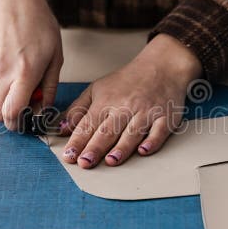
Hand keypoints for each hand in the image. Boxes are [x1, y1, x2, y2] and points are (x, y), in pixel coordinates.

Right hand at [0, 0, 62, 129]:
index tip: (24, 124)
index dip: (17, 125)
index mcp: (25, 72)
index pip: (12, 113)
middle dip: (8, 117)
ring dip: (4, 93)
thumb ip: (49, 86)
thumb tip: (42, 110)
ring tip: (18, 69)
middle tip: (22, 106)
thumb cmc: (37, 23)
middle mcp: (1, 72)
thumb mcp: (55, 54)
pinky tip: (6, 57)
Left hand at [60, 34, 201, 167]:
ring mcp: (146, 112)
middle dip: (95, 147)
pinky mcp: (165, 118)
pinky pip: (159, 131)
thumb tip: (62, 129)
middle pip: (108, 130)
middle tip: (84, 163)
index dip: (78, 141)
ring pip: (132, 132)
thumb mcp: (98, 89)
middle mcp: (125, 107)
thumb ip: (79, 109)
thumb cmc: (127, 81)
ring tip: (111, 161)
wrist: (161, 66)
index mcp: (106, 101)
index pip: (88, 124)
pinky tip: (143, 151)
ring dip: (122, 147)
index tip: (68, 156)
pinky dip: (152, 141)